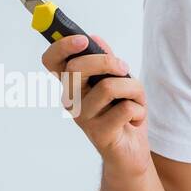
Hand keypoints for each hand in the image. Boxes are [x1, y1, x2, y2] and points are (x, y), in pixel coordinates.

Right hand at [42, 33, 149, 179]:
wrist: (131, 152)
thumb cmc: (123, 115)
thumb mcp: (119, 82)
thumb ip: (106, 61)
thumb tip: (95, 38)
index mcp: (71, 85)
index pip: (52, 61)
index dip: (63, 47)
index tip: (84, 39)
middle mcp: (71, 100)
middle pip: (78, 68)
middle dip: (108, 62)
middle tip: (124, 68)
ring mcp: (83, 117)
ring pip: (108, 87)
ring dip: (133, 90)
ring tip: (136, 101)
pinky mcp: (99, 133)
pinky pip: (125, 108)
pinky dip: (139, 110)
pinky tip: (134, 119)